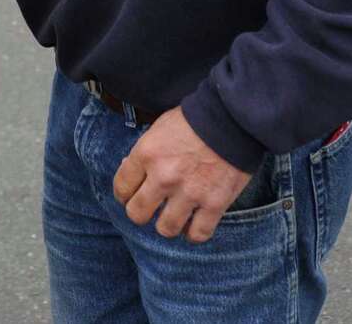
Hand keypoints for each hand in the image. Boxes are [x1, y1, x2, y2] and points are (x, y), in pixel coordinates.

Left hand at [112, 107, 250, 243]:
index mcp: (147, 154)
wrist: (230, 118)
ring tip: (172, 216)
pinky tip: (193, 224)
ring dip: (167, 224)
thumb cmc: (192, 120)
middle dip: (140, 212)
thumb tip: (133, 172)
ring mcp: (189, 193)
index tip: (130, 195)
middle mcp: (164, 177)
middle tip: (149, 208)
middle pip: (137, 214)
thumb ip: (146, 153)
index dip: (123, 194)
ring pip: (165, 229)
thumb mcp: (159, 128)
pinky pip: (197, 234)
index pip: (121, 187)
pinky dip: (193, 233)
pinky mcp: (214, 204)